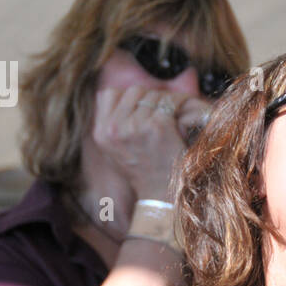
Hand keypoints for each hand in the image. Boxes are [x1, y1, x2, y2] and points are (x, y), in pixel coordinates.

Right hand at [93, 85, 205, 199]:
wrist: (161, 194)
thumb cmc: (142, 173)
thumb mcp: (114, 151)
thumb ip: (111, 126)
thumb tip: (114, 97)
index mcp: (101, 133)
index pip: (108, 94)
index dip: (127, 97)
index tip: (141, 105)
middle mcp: (114, 128)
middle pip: (133, 92)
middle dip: (150, 97)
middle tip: (163, 106)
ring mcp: (135, 126)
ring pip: (153, 95)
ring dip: (166, 99)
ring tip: (174, 109)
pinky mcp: (157, 125)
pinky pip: (170, 101)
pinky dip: (180, 101)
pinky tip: (184, 108)